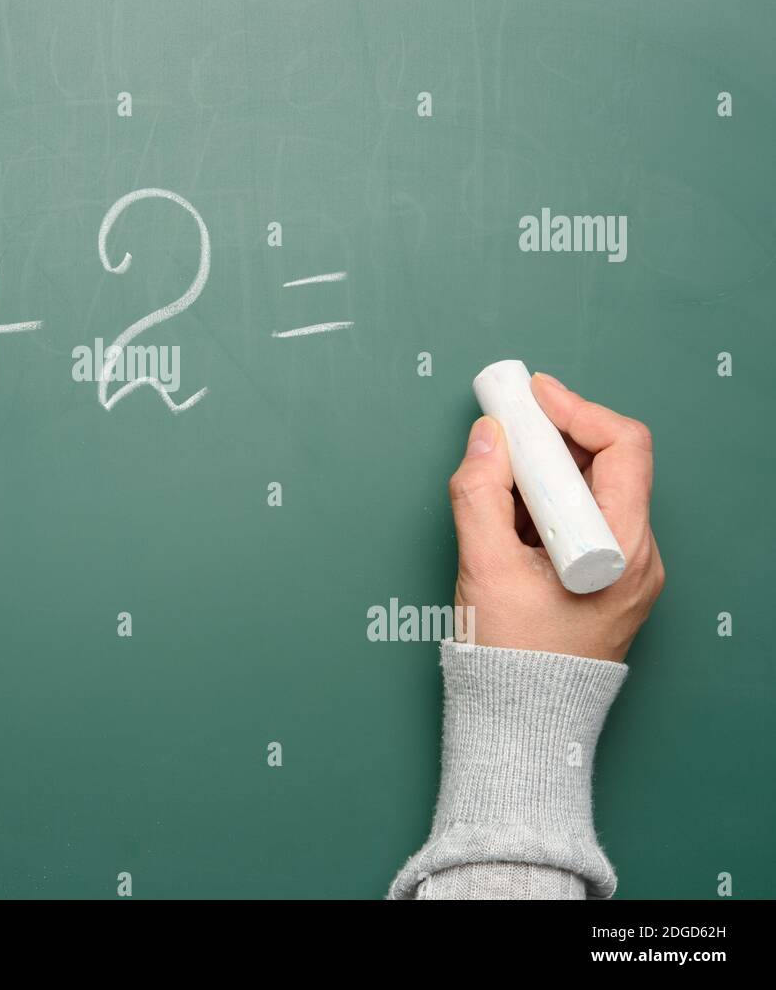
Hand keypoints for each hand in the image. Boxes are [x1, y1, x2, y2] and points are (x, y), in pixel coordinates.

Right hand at [447, 372, 665, 661]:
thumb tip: (486, 438)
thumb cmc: (511, 658)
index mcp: (622, 550)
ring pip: (591, 492)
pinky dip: (545, 502)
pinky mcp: (604, 581)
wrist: (522, 722)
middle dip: (553, 438)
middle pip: (607, 465)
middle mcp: (637, 557)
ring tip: (497, 472)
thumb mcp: (485, 567)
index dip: (576, 411)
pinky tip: (507, 509)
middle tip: (507, 422)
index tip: (533, 396)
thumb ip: (479, 494)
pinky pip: (581, 521)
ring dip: (544, 471)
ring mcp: (624, 571)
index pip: (622, 448)